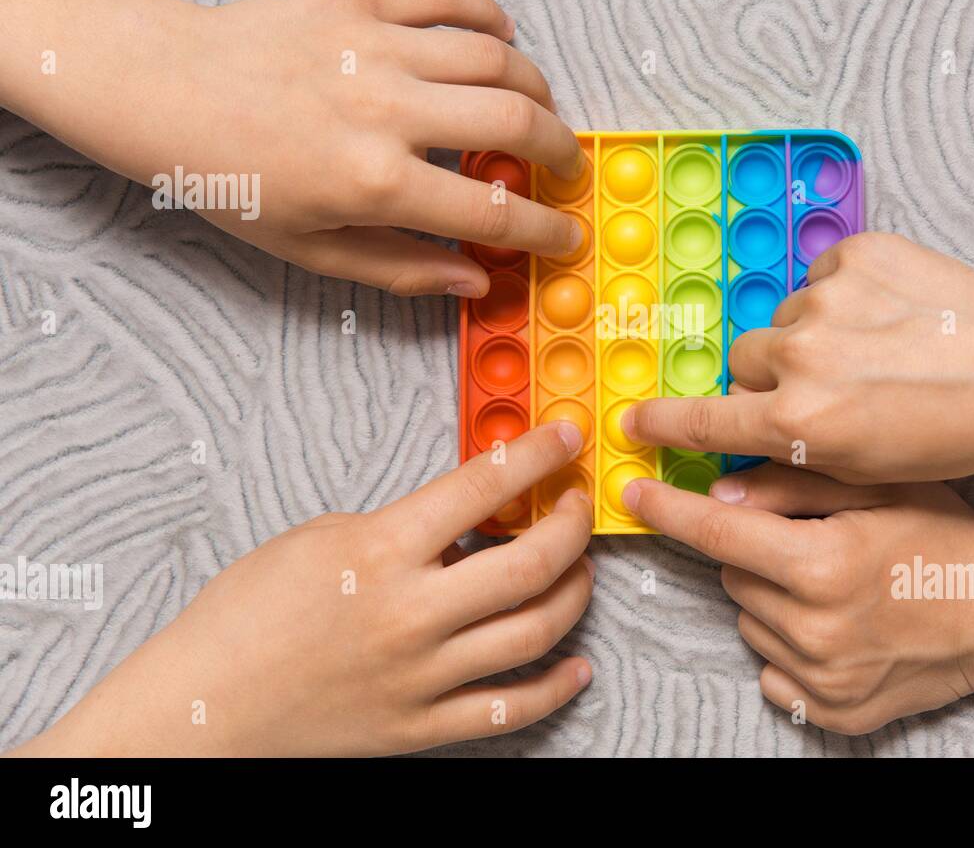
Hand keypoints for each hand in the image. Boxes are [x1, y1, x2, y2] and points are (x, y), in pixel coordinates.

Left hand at [0, 0, 584, 295]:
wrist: (164, 90)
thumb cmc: (231, 177)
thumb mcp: (310, 250)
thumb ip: (402, 269)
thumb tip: (474, 282)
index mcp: (375, 182)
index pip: (495, 213)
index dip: (546, 230)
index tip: (565, 235)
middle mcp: (387, 111)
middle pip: (518, 122)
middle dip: (562, 151)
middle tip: (566, 167)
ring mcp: (376, 45)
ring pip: (498, 57)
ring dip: (536, 87)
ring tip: (538, 109)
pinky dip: (488, 14)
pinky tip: (500, 36)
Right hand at [13, 422, 594, 756]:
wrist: (203, 705)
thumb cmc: (245, 615)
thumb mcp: (321, 537)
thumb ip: (402, 527)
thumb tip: (469, 518)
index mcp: (381, 551)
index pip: (482, 487)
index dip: (536, 454)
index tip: (564, 438)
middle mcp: (411, 614)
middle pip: (531, 563)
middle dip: (572, 525)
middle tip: (577, 506)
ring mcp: (421, 676)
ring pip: (534, 632)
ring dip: (573, 594)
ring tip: (578, 571)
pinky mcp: (420, 726)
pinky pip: (509, 711)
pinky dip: (554, 688)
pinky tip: (576, 665)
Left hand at [622, 465, 973, 734]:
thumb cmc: (947, 540)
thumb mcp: (877, 487)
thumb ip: (790, 486)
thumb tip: (717, 493)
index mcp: (822, 564)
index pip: (717, 534)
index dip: (668, 511)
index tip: (634, 495)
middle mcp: (813, 628)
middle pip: (733, 575)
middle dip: (754, 551)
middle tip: (810, 539)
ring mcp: (820, 677)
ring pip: (750, 620)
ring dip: (772, 597)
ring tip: (834, 583)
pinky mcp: (830, 711)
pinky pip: (772, 669)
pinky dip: (789, 644)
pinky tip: (839, 625)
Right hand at [623, 232, 973, 482]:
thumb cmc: (959, 428)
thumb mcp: (870, 469)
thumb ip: (793, 457)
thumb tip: (734, 461)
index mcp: (802, 423)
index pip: (704, 422)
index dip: (661, 423)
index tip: (631, 420)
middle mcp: (799, 358)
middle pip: (744, 365)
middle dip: (771, 380)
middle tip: (827, 391)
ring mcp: (823, 300)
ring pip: (783, 322)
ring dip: (811, 338)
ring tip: (877, 350)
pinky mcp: (850, 254)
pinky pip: (819, 281)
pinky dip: (842, 299)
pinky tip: (891, 316)